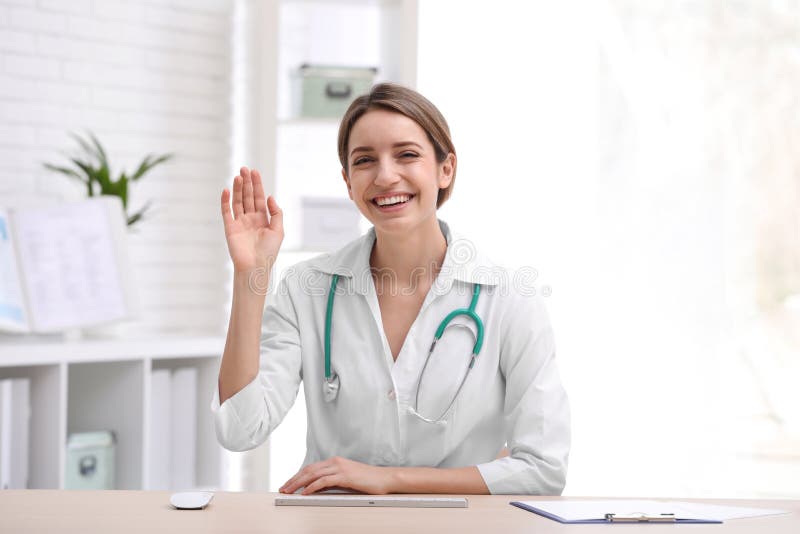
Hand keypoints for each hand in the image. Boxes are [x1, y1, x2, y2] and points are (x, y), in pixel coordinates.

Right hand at [221, 167, 283, 272]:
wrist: (255, 267)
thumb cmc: (269, 252)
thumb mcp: (279, 230)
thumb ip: (276, 213)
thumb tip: (269, 197)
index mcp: (262, 219)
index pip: (258, 198)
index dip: (257, 185)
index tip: (254, 172)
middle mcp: (250, 219)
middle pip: (247, 197)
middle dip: (246, 183)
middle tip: (244, 169)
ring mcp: (239, 223)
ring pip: (237, 202)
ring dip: (237, 189)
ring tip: (238, 176)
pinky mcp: (230, 228)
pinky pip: (226, 212)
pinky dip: (225, 201)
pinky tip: (227, 190)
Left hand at [279, 457, 395, 494]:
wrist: (384, 479)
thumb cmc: (368, 481)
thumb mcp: (346, 480)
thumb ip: (332, 481)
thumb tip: (316, 489)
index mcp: (335, 461)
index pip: (311, 468)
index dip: (297, 476)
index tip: (288, 484)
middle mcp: (335, 462)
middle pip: (308, 470)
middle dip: (294, 480)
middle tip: (283, 488)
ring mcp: (340, 468)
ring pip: (313, 474)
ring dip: (299, 484)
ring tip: (289, 491)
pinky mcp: (345, 476)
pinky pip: (324, 481)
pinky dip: (312, 487)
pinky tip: (305, 492)